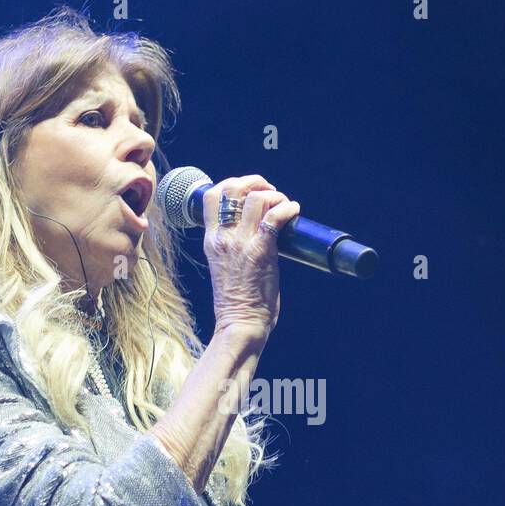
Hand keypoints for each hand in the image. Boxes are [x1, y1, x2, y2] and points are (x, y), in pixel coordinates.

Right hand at [202, 174, 300, 340]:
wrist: (240, 324)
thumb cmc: (236, 301)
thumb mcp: (224, 265)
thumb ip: (232, 245)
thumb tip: (254, 230)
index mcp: (212, 240)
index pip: (210, 196)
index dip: (231, 184)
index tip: (249, 192)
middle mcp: (223, 237)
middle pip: (232, 188)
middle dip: (255, 182)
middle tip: (269, 192)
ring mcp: (241, 243)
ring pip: (255, 198)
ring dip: (275, 196)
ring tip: (284, 204)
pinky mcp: (261, 252)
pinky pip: (274, 218)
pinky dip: (287, 208)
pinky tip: (294, 212)